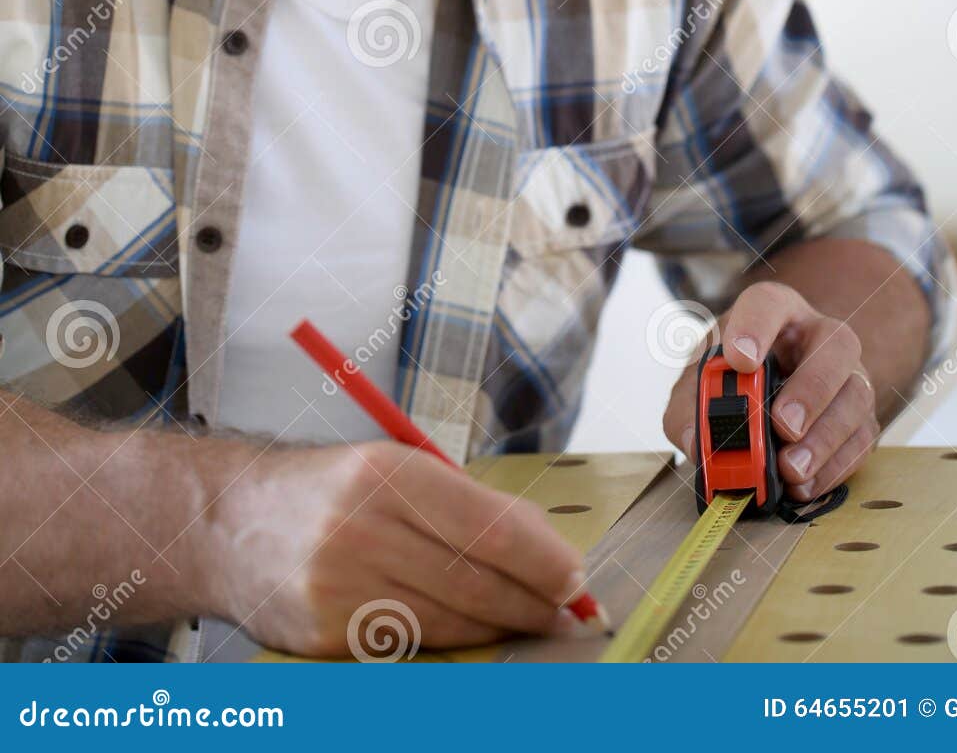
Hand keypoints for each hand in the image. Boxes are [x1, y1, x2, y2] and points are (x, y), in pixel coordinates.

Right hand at [214, 439, 589, 655]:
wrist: (229, 523)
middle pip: (476, 582)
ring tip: (528, 616)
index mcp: (387, 474)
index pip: (489, 528)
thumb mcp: (392, 465)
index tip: (575, 577)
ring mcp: (342, 588)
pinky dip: (450, 636)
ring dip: (500, 623)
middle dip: (533, 600)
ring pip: (452, 619)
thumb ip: (464, 503)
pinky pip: (414, 642)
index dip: (544, 560)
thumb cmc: (329, 489)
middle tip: (567, 608)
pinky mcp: (329, 635)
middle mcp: (362, 529)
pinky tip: (468, 625)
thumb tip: (544, 547)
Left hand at [662, 282, 878, 504]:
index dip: (756, 327)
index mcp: (774, 312)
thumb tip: (697, 441)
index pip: (769, 302)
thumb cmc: (732, 373)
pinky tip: (805, 483)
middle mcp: (818, 335)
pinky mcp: (859, 418)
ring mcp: (847, 375)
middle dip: (812, 389)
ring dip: (825, 438)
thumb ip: (689, 406)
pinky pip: (862, 440)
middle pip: (836, 344)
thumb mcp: (699, 378)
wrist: (766, 385)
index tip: (739, 360)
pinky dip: (834, 466)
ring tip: (790, 468)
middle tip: (783, 426)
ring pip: (857, 395)